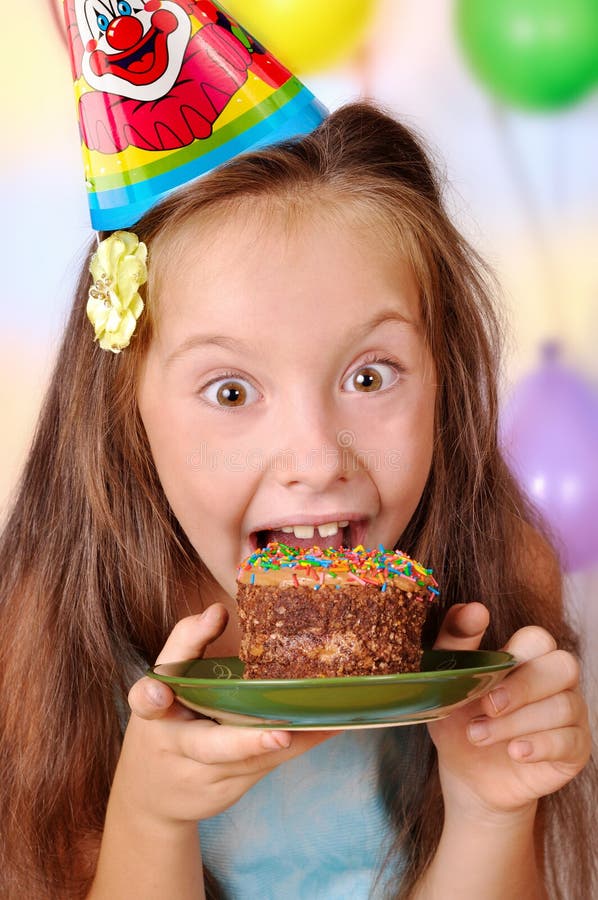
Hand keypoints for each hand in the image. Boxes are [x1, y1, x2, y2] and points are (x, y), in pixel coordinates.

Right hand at [117, 604, 334, 827]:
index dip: (151, 697)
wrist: (151, 795)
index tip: (159, 694)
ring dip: (289, 744)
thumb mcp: (165, 682)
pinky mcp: (226, 790)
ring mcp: (203, 777)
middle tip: (280, 734)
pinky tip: (325, 728)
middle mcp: (175, 749)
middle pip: (209, 747)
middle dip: (245, 742)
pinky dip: (296, 747)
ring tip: (322, 723)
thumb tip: (217, 610)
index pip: (148, 700)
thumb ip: (187, 644)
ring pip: (250, 761)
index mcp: (153, 714)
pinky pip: (265, 767)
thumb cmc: (165, 722)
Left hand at [427, 604, 591, 819]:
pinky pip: (570, 741)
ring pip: (563, 706)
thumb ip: (456, 643)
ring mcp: (570, 715)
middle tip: (486, 705)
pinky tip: (514, 752)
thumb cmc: (459, 719)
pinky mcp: (574, 750)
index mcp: (527, 657)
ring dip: (516, 722)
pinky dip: (540, 745)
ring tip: (478, 735)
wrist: (466, 775)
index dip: (516, 650)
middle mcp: (555, 681)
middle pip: (562, 666)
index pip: (539, 638)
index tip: (482, 667)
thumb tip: (473, 609)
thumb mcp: (448, 681)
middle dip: (522, 686)